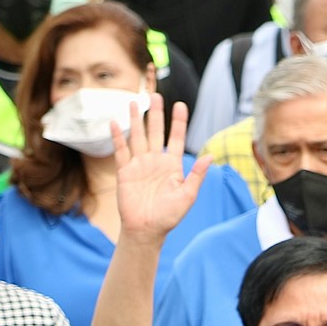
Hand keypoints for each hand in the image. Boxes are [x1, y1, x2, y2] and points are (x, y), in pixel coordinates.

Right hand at [111, 94, 211, 239]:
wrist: (146, 230)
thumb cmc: (169, 216)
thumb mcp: (188, 196)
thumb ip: (197, 175)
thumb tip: (211, 157)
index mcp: (172, 166)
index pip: (177, 138)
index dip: (178, 122)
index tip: (180, 105)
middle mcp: (155, 161)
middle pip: (156, 132)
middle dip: (156, 114)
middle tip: (155, 96)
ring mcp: (139, 165)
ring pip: (138, 137)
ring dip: (136, 120)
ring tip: (134, 102)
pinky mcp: (125, 172)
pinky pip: (121, 151)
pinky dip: (117, 137)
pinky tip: (115, 123)